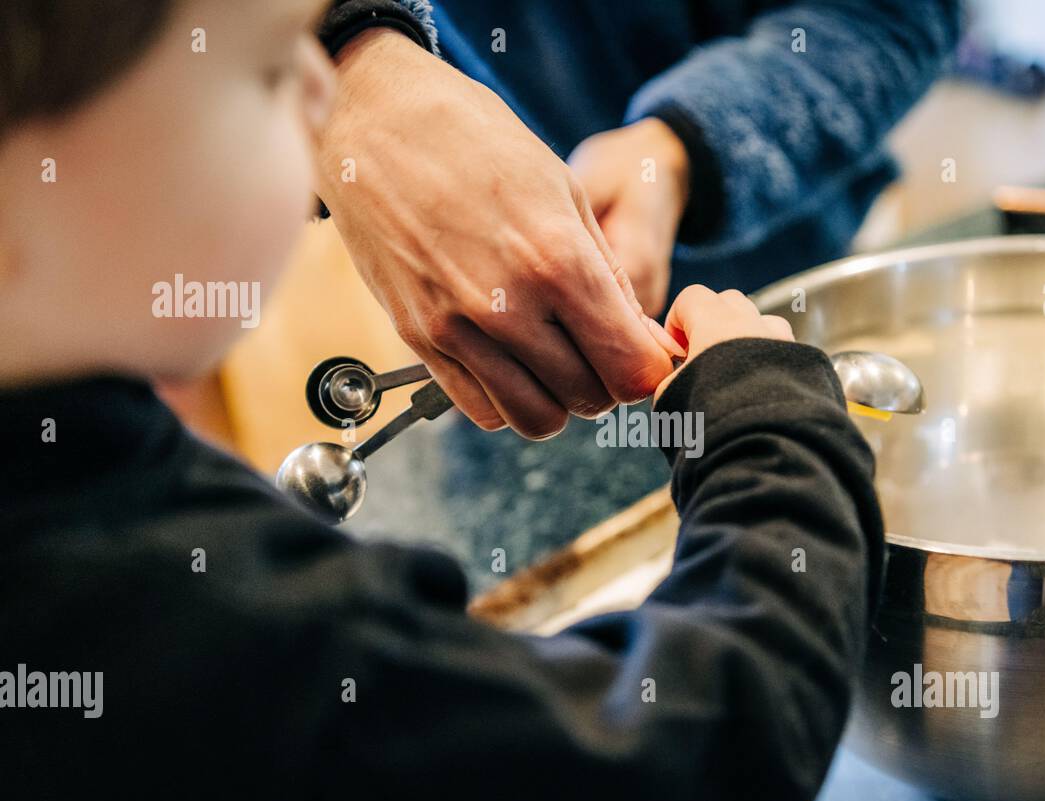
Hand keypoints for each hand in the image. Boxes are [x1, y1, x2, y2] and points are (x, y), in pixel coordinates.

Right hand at [315, 32, 681, 438]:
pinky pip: (481, 409)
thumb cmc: (478, 142)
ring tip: (554, 359)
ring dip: (559, 399)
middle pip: (590, 398)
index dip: (649, 369)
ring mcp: (456, 329)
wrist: (375, 118)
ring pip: (537, 419)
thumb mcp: (566, 192)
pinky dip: (508, 398)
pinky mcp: (417, 338)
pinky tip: (510, 360)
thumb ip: (610, 279)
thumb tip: (645, 343)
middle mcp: (507, 307)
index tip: (644, 353)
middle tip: (598, 348)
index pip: (631, 368)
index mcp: (558, 262)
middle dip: (607, 381)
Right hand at [654, 286, 793, 401]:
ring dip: (745, 338)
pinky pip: (782, 349)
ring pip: (759, 322)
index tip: (675, 351)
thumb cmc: (713, 412)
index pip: (690, 298)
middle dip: (712, 324)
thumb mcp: (669, 398)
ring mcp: (780, 338)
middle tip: (702, 359)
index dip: (677, 322)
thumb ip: (667, 380)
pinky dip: (770, 360)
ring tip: (735, 374)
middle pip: (727, 303)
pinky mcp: (801, 361)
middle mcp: (750, 321)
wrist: (763, 436)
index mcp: (713, 320)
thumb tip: (671, 381)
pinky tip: (761, 387)